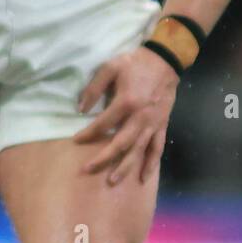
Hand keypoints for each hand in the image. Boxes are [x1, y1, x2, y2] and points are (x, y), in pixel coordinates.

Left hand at [74, 46, 179, 185]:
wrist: (166, 61)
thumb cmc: (136, 63)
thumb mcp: (111, 66)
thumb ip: (94, 87)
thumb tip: (81, 108)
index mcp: (126, 102)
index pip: (103, 124)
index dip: (88, 134)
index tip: (76, 140)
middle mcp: (139, 118)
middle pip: (119, 144)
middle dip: (103, 159)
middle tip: (87, 169)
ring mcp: (152, 124)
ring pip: (137, 151)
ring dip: (125, 167)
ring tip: (112, 181)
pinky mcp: (161, 126)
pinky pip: (157, 149)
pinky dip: (151, 164)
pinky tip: (143, 178)